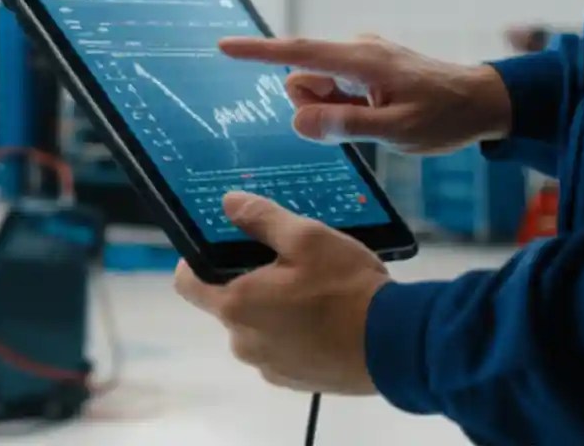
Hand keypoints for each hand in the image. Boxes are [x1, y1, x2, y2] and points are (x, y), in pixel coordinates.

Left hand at [175, 192, 390, 393]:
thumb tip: (227, 203)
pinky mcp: (292, 381)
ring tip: (314, 292)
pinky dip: (293, 334)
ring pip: (256, 328)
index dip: (198, 261)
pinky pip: (279, 350)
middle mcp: (243, 342)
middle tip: (288, 263)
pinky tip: (325, 320)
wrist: (395, 346)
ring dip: (273, 310)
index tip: (223, 247)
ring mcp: (267, 366)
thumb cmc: (346, 287)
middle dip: (249, 282)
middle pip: (227, 304)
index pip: (187, 283)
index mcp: (237, 305)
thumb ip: (262, 218)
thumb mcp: (308, 238)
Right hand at [219, 34, 512, 153]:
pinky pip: (335, 89)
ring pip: (317, 87)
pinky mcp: (368, 69)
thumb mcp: (398, 132)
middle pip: (303, 78)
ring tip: (374, 121)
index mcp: (361, 61)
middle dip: (312, 107)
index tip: (224, 46)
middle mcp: (356, 51)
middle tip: (357, 125)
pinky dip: (342, 107)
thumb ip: (346, 126)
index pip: (297, 53)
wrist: (484, 101)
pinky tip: (375, 116)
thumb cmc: (446, 116)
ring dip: (330, 110)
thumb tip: (298, 121)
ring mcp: (362, 59)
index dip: (258, 51)